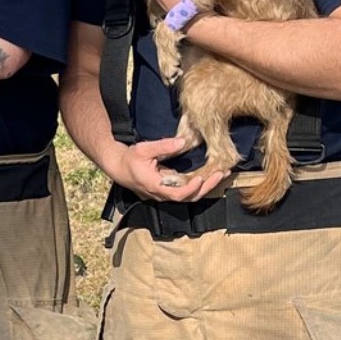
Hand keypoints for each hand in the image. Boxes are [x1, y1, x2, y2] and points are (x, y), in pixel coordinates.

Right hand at [112, 136, 227, 201]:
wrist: (120, 169)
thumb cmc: (130, 160)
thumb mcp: (144, 149)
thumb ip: (163, 146)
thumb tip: (182, 142)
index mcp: (155, 186)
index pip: (177, 194)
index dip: (191, 189)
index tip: (200, 179)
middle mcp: (163, 193)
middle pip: (189, 197)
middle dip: (207, 187)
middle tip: (220, 173)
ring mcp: (167, 193)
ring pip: (190, 195)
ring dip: (206, 186)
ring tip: (220, 174)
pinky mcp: (169, 189)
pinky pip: (187, 191)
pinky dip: (200, 184)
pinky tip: (210, 175)